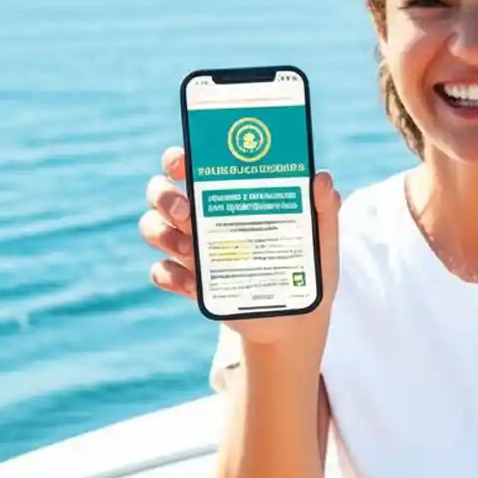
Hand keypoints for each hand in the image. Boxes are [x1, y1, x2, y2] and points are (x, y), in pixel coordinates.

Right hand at [140, 146, 340, 349]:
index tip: (184, 161)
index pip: (191, 165)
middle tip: (186, 211)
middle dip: (164, 195)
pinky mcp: (189, 282)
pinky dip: (171, 276)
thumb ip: (324, 209)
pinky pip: (161, 272)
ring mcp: (192, 248)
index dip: (178, 158)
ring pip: (153, 227)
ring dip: (164, 234)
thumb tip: (322, 178)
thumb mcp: (322, 239)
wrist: (296, 319)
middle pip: (161, 192)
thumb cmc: (308, 267)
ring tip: (191, 249)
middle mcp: (203, 215)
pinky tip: (194, 285)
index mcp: (230, 194)